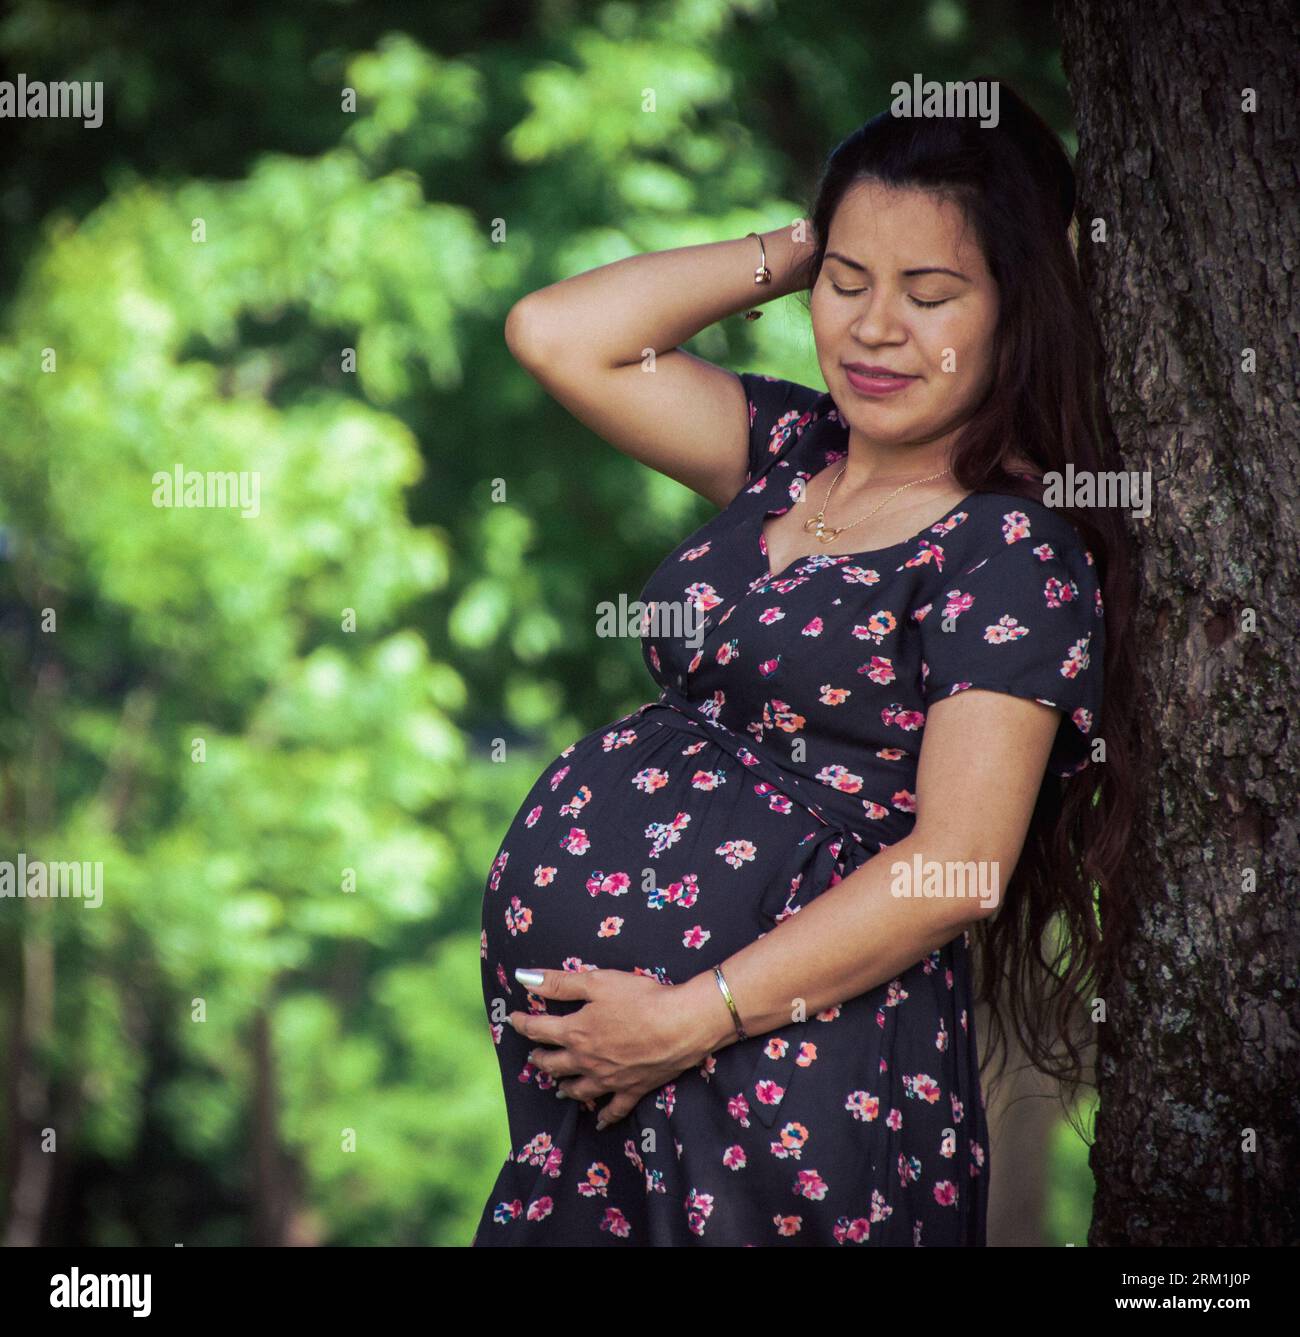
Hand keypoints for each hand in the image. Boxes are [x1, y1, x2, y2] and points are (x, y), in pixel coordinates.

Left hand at [508, 967, 715, 1131]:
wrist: (679, 1026)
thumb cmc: (639, 998)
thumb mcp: (597, 982)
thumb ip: (560, 983)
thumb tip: (523, 978)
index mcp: (575, 1032)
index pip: (539, 1029)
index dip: (523, 1023)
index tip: (513, 1019)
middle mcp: (586, 1060)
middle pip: (554, 1063)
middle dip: (540, 1058)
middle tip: (533, 1055)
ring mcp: (609, 1079)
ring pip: (578, 1090)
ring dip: (564, 1087)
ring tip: (557, 1086)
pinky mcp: (632, 1090)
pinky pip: (614, 1109)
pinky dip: (604, 1116)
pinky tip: (599, 1121)